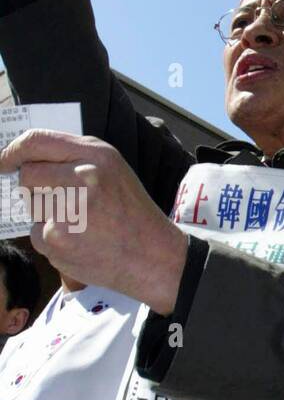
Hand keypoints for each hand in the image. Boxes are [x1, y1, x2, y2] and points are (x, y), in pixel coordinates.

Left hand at [0, 130, 187, 315]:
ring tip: (80, 224)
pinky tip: (79, 242)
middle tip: (64, 203)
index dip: (13, 151)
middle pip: (28, 176)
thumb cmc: (131, 212)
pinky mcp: (57, 241)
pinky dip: (52, 240)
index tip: (5, 160)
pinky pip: (37, 234)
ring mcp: (66, 211)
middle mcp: (81, 179)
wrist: (153, 257)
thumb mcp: (113, 170)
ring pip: (31, 205)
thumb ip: (74, 157)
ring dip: (46, 215)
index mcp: (96, 156)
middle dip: (36, 188)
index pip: (37, 142)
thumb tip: (25, 160)